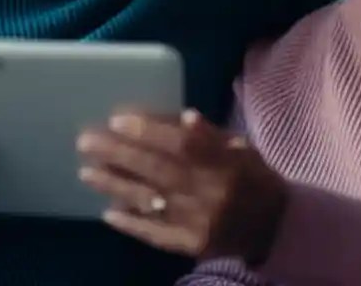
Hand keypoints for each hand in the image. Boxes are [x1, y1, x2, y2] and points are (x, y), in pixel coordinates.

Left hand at [77, 110, 287, 262]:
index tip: (117, 119)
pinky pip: (157, 234)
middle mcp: (210, 192)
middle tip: (86, 141)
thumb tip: (184, 116)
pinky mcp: (191, 245)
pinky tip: (108, 213)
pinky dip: (132, 224)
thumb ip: (209, 134)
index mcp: (225, 163)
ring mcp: (198, 222)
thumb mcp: (239, 147)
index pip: (183, 143)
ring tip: (86, 173)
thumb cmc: (251, 177)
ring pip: (151, 201)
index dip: (149, 131)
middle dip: (120, 154)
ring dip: (116, 186)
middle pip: (159, 170)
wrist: (274, 227)